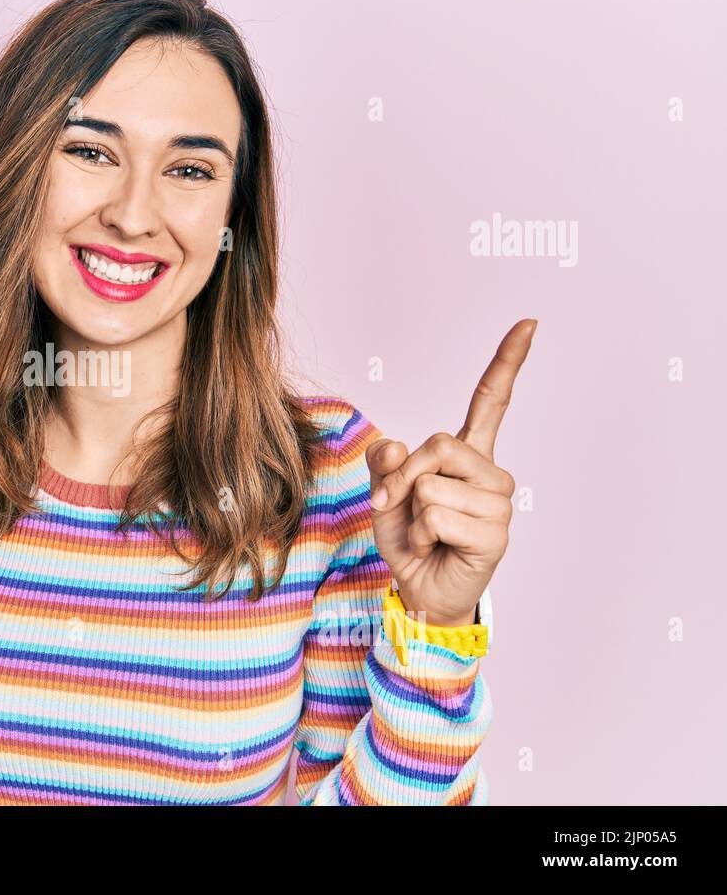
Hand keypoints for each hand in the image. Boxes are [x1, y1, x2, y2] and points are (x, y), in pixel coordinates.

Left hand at [364, 319, 535, 625]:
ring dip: (410, 514)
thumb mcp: (384, 493)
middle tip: (397, 507)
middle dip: (402, 476)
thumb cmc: (408, 538)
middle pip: (439, 443)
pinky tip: (435, 547)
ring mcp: (497, 502)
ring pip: (431, 484)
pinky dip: (420, 534)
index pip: (491, 401)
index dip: (507, 362)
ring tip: (425, 533)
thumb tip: (395, 445)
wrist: (419, 589)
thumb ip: (384, 464)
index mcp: (468, 454)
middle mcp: (490, 472)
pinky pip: (436, 516)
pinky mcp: (495, 533)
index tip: (529, 324)